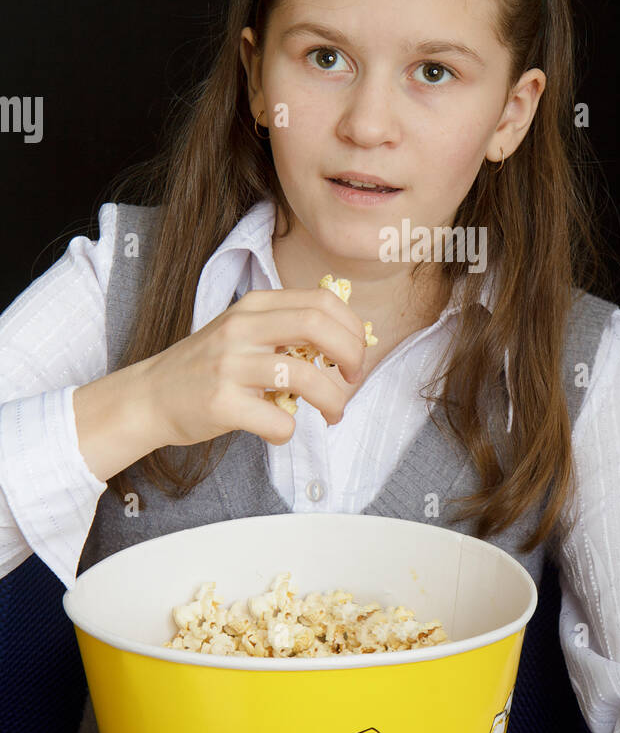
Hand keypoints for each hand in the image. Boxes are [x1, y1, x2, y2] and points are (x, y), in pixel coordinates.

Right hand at [138, 286, 368, 449]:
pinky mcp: (220, 403)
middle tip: (353, 378)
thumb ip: (287, 329)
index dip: (352, 328)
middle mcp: (241, 328)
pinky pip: (277, 421)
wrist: (150, 396)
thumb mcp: (244, 331)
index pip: (321, 301)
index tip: (356, 352)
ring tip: (332, 413)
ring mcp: (229, 365)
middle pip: (317, 326)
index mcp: (253, 306)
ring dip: (332, 400)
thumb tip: (349, 339)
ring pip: (304, 376)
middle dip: (351, 354)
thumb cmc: (208, 366)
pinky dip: (289, 431)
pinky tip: (279, 430)